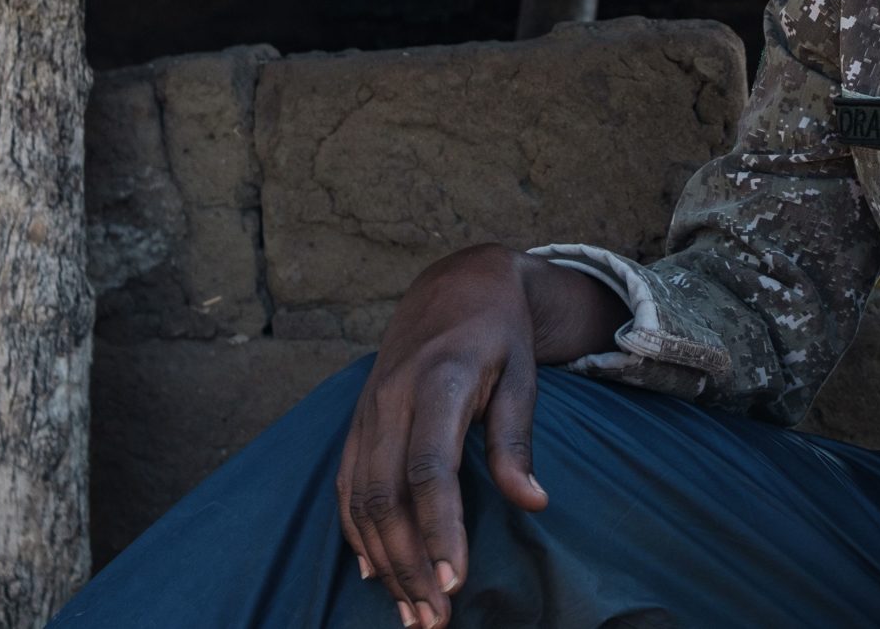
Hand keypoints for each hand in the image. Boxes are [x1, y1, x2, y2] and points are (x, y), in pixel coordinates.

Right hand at [337, 245, 628, 626]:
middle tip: (433, 618)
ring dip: (383, 561)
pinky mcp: (356, 422)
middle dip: (407, 563)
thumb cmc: (498, 334)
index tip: (455, 580)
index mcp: (439, 380)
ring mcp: (367, 411)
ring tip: (411, 613)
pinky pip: (345, 486)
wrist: (455, 284)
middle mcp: (392, 398)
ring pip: (359, 499)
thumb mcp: (524, 373)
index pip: (430, 467)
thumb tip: (533, 503)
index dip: (439, 527)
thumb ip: (518, 438)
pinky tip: (373, 573)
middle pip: (385, 494)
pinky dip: (356, 534)